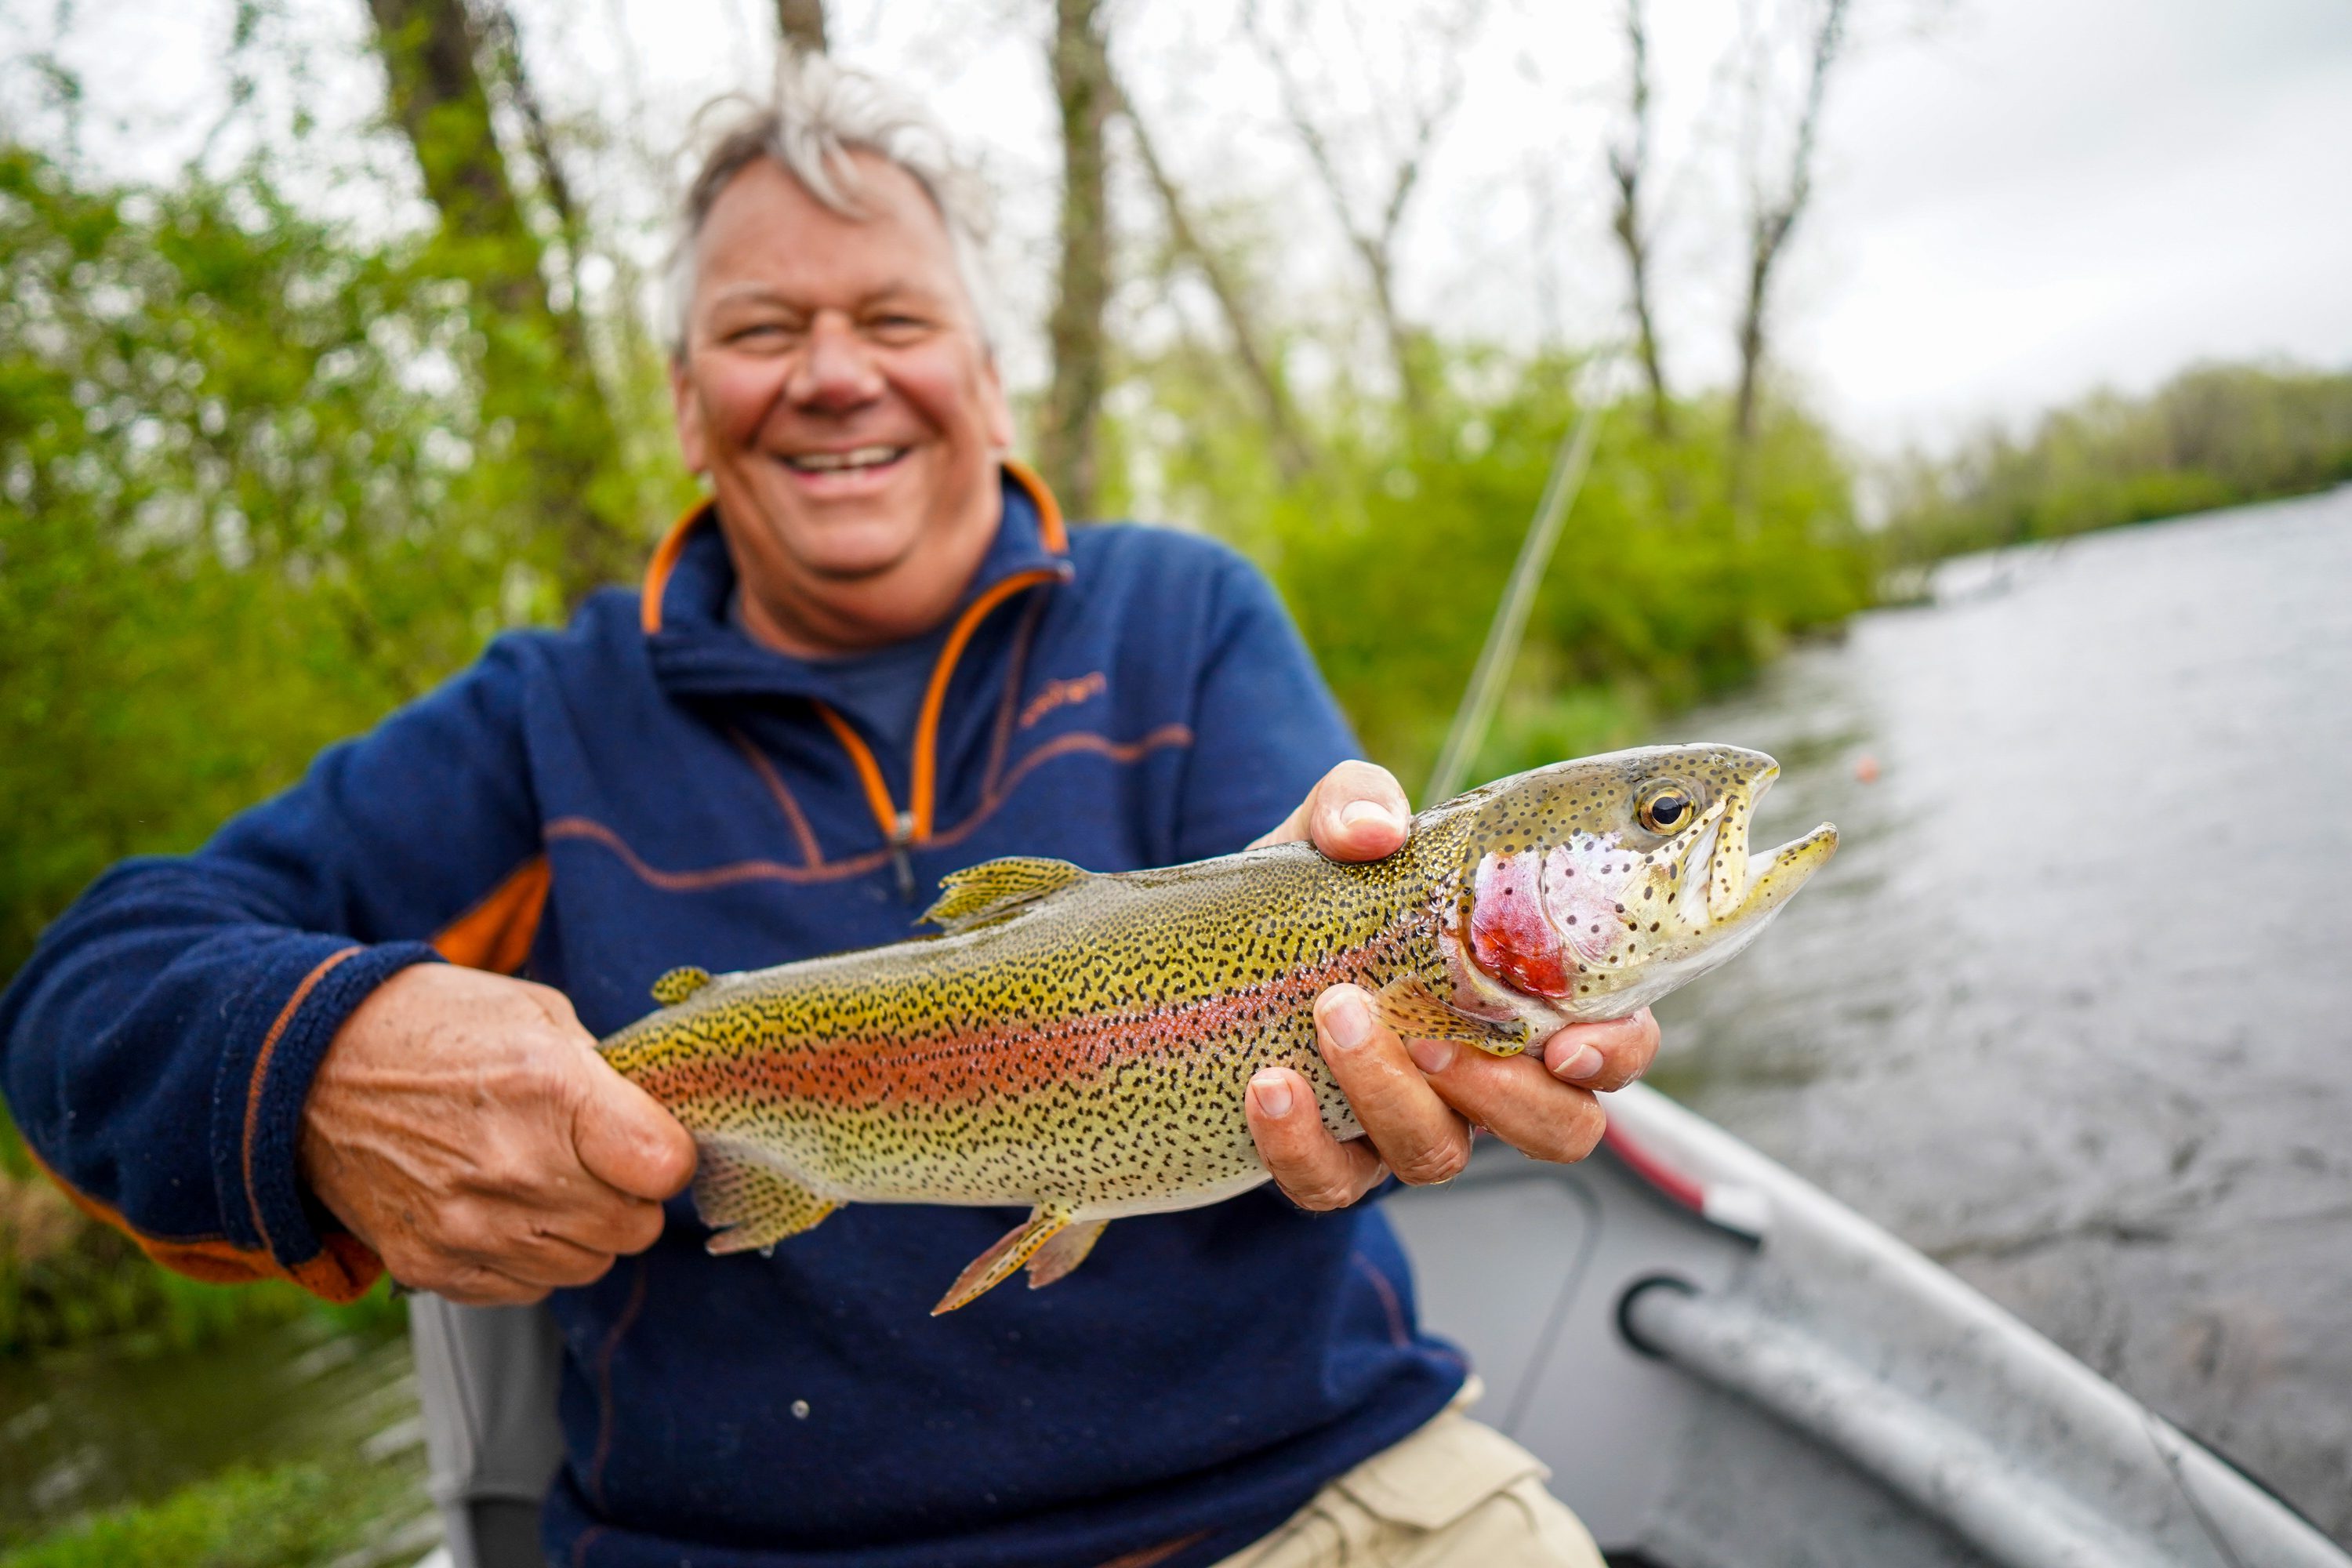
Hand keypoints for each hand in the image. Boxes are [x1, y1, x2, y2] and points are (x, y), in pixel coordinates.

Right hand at [298, 965, 697, 1304]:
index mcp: (550, 1091)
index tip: (649, 1141)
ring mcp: (470, 1229)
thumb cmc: (433, 1028)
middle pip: (635, 1228)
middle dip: (629, 1196)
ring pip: (587, 1266)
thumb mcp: (535, 1014)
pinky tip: (500, 1208)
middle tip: (594, 1161)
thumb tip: (656, 1120)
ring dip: (583, 1232)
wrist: (307, 1072)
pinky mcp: (433, 1268)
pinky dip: (529, 1259)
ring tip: (542, 1181)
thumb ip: (604, 1075)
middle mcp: (514, 1170)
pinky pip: (528, 1289)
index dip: (669, 1154)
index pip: (666, 1167)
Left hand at [1243, 760, 1661, 1209]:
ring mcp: (1409, 1124)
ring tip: (1334, 1016)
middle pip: (1558, 1128)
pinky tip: (1270, 1087)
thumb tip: (1375, 830)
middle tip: (1429, 1036)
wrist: (1218, 951)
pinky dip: (1302, 1144)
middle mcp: (1483, 1074)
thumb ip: (1358, 801)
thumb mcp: (1334, 831)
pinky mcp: (1332, 1159)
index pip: (1618, 1046)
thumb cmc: (1317, 889)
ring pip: (1441, 1156)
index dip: (1615, 1055)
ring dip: (1390, 1096)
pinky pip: (1334, 1186)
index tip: (1567, 1045)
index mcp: (1522, 998)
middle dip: (1503, 1094)